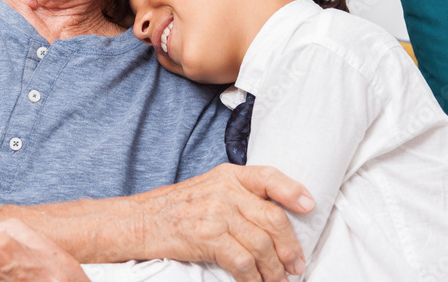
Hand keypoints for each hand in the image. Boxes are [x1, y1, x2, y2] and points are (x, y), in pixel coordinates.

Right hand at [135, 163, 313, 281]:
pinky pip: (243, 261)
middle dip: (289, 246)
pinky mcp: (207, 237)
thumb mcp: (207, 189)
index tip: (309, 206)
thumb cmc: (174, 209)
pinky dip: (253, 278)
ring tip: (277, 280)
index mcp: (228, 176)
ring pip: (261, 244)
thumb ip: (237, 195)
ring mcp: (216, 213)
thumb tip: (270, 219)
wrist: (138, 221)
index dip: (292, 191)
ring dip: (274, 269)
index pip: (268, 177)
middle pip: (272, 218)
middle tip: (296, 265)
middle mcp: (225, 191)